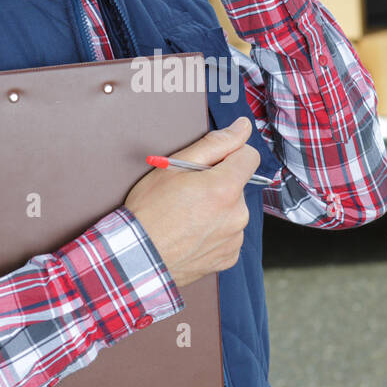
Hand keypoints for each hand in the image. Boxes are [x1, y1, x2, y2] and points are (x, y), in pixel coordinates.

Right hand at [122, 115, 260, 288]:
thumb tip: (242, 127)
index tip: (210, 164)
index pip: (249, 157)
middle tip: (188, 194)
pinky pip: (228, 235)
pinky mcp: (229, 257)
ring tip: (186, 217)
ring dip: (217, 210)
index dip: (229, 155)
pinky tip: (191, 234)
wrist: (136, 259)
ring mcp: (234, 238)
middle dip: (219, 185)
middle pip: (238, 186)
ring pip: (233, 211)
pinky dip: (214, 233)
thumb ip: (214, 144)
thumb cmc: (148, 213)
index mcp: (225, 188)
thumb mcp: (173, 167)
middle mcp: (237, 214)